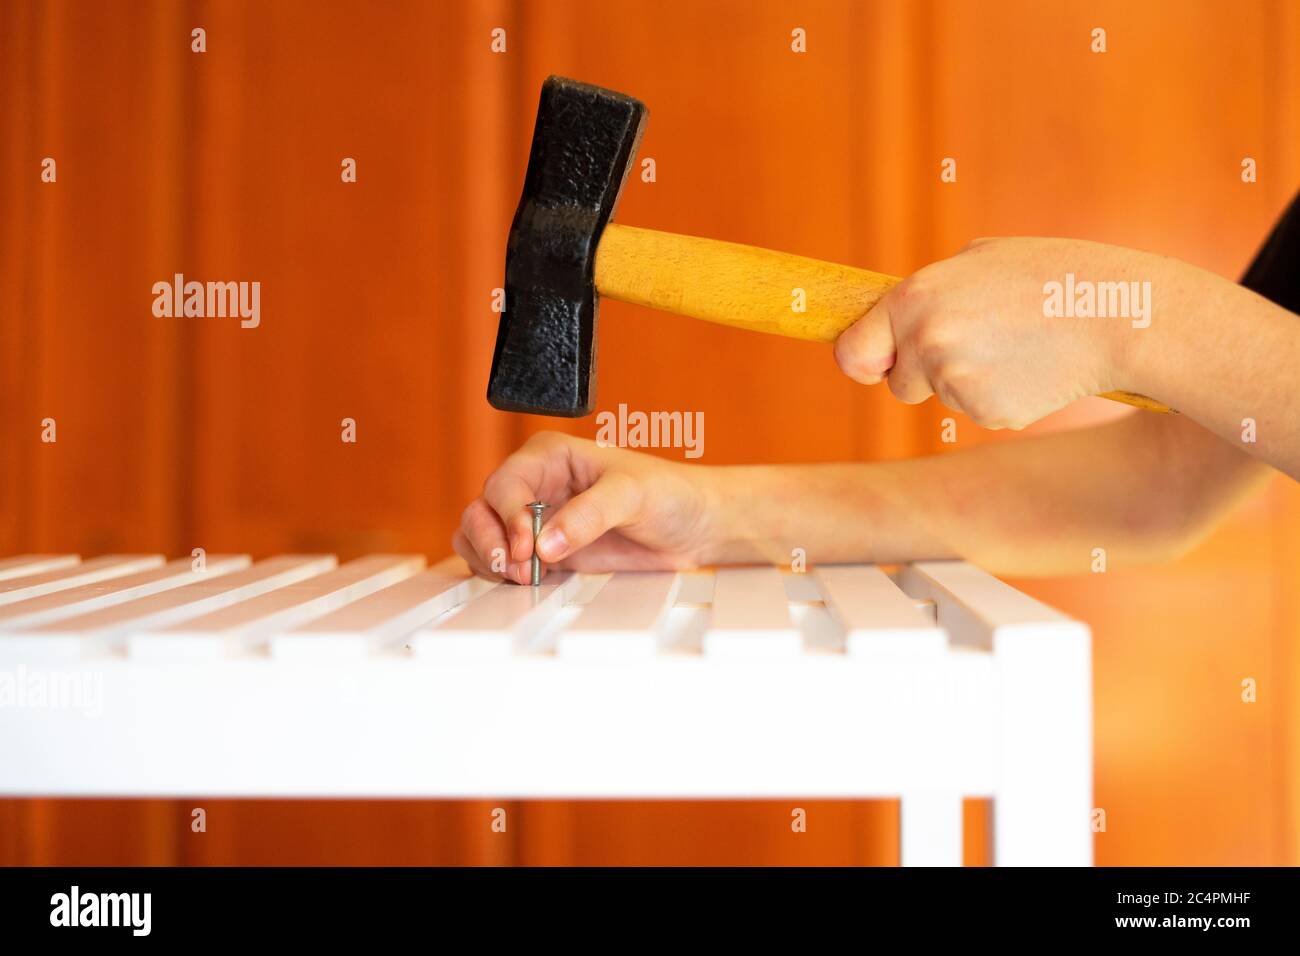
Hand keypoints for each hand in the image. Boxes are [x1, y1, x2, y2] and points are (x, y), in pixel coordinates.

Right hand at [453, 432, 717, 583]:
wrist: (692, 526)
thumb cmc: (667, 493)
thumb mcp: (632, 495)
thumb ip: (589, 515)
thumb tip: (546, 543)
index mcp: (550, 455)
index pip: (506, 483)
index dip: (508, 515)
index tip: (526, 545)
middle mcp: (535, 484)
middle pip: (482, 509)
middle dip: (490, 541)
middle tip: (517, 568)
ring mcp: (534, 519)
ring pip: (480, 535)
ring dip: (489, 559)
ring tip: (523, 577)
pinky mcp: (542, 551)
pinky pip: (499, 561)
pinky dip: (499, 573)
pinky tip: (525, 581)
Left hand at [834, 237, 1164, 428]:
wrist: (1118, 313)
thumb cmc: (1051, 275)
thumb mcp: (981, 258)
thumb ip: (931, 290)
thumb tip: (896, 318)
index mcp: (913, 299)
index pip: (851, 352)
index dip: (864, 362)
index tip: (876, 365)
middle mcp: (925, 342)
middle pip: (899, 384)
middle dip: (924, 373)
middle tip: (976, 346)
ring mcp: (955, 381)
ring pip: (943, 397)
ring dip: (969, 381)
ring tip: (1018, 346)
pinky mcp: (988, 413)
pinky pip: (979, 412)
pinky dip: (1001, 397)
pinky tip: (1034, 369)